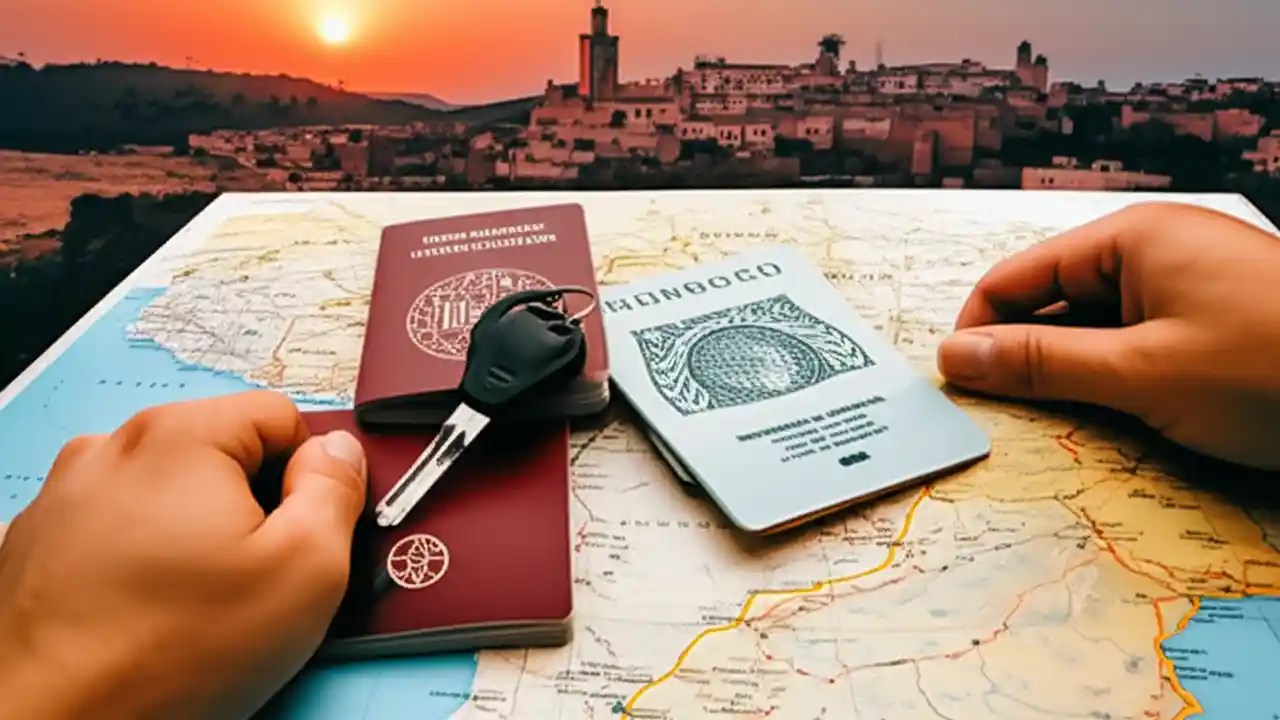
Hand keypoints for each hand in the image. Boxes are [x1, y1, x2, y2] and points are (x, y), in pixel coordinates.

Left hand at [0, 391, 367, 718]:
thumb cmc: (168, 654)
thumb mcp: (305, 571)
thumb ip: (335, 492)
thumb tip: (337, 455)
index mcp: (180, 437)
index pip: (281, 416)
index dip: (308, 476)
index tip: (300, 533)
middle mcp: (112, 449)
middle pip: (221, 452)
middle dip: (249, 507)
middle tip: (251, 580)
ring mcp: (65, 495)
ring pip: (167, 492)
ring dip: (192, 533)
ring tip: (194, 605)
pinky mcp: (37, 543)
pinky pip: (116, 528)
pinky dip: (140, 559)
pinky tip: (145, 614)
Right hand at [937, 201, 1279, 470]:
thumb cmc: (1274, 369)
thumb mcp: (1142, 373)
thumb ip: (1039, 363)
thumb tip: (955, 357)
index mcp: (1132, 238)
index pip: (1017, 275)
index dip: (977, 329)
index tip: (955, 386)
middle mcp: (1155, 252)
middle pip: (1053, 303)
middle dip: (1021, 357)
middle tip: (996, 418)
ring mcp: (1188, 290)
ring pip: (1093, 332)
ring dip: (1068, 377)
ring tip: (1053, 426)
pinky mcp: (1213, 327)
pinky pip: (1136, 348)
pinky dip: (1114, 383)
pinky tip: (1112, 422)